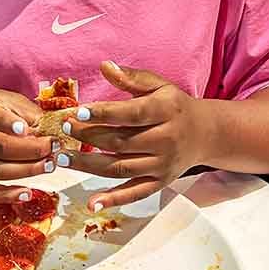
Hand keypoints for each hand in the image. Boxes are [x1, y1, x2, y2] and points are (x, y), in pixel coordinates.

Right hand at [0, 88, 57, 203]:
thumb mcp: (4, 99)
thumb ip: (24, 112)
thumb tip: (49, 129)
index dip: (6, 123)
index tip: (26, 129)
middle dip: (31, 150)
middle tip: (54, 148)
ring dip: (26, 171)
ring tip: (48, 166)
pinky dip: (6, 196)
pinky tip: (26, 193)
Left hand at [58, 62, 212, 210]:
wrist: (205, 134)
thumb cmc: (174, 106)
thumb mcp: (158, 85)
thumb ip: (131, 77)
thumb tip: (104, 66)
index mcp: (166, 111)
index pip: (132, 114)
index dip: (104, 113)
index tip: (77, 111)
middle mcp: (166, 140)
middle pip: (121, 141)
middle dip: (88, 136)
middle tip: (63, 129)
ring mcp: (162, 165)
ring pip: (121, 167)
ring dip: (89, 165)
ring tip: (62, 158)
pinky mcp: (160, 182)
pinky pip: (134, 193)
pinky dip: (113, 200)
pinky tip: (91, 203)